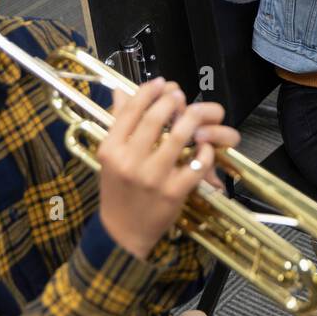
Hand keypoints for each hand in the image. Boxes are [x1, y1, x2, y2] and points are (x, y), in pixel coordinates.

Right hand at [96, 78, 237, 260]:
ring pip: (180, 136)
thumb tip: (120, 91)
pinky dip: (205, 150)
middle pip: (155, 119)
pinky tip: (204, 147)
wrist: (122, 233)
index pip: (130, 110)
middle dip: (172, 100)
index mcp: (111, 149)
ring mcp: (153, 177)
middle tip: (180, 95)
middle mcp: (129, 161)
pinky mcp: (174, 192)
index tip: (161, 83)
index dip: (148, 91)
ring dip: (193, 119)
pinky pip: (197, 163)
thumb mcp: (111, 157)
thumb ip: (118, 124)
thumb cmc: (118, 190)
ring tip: (196, 113)